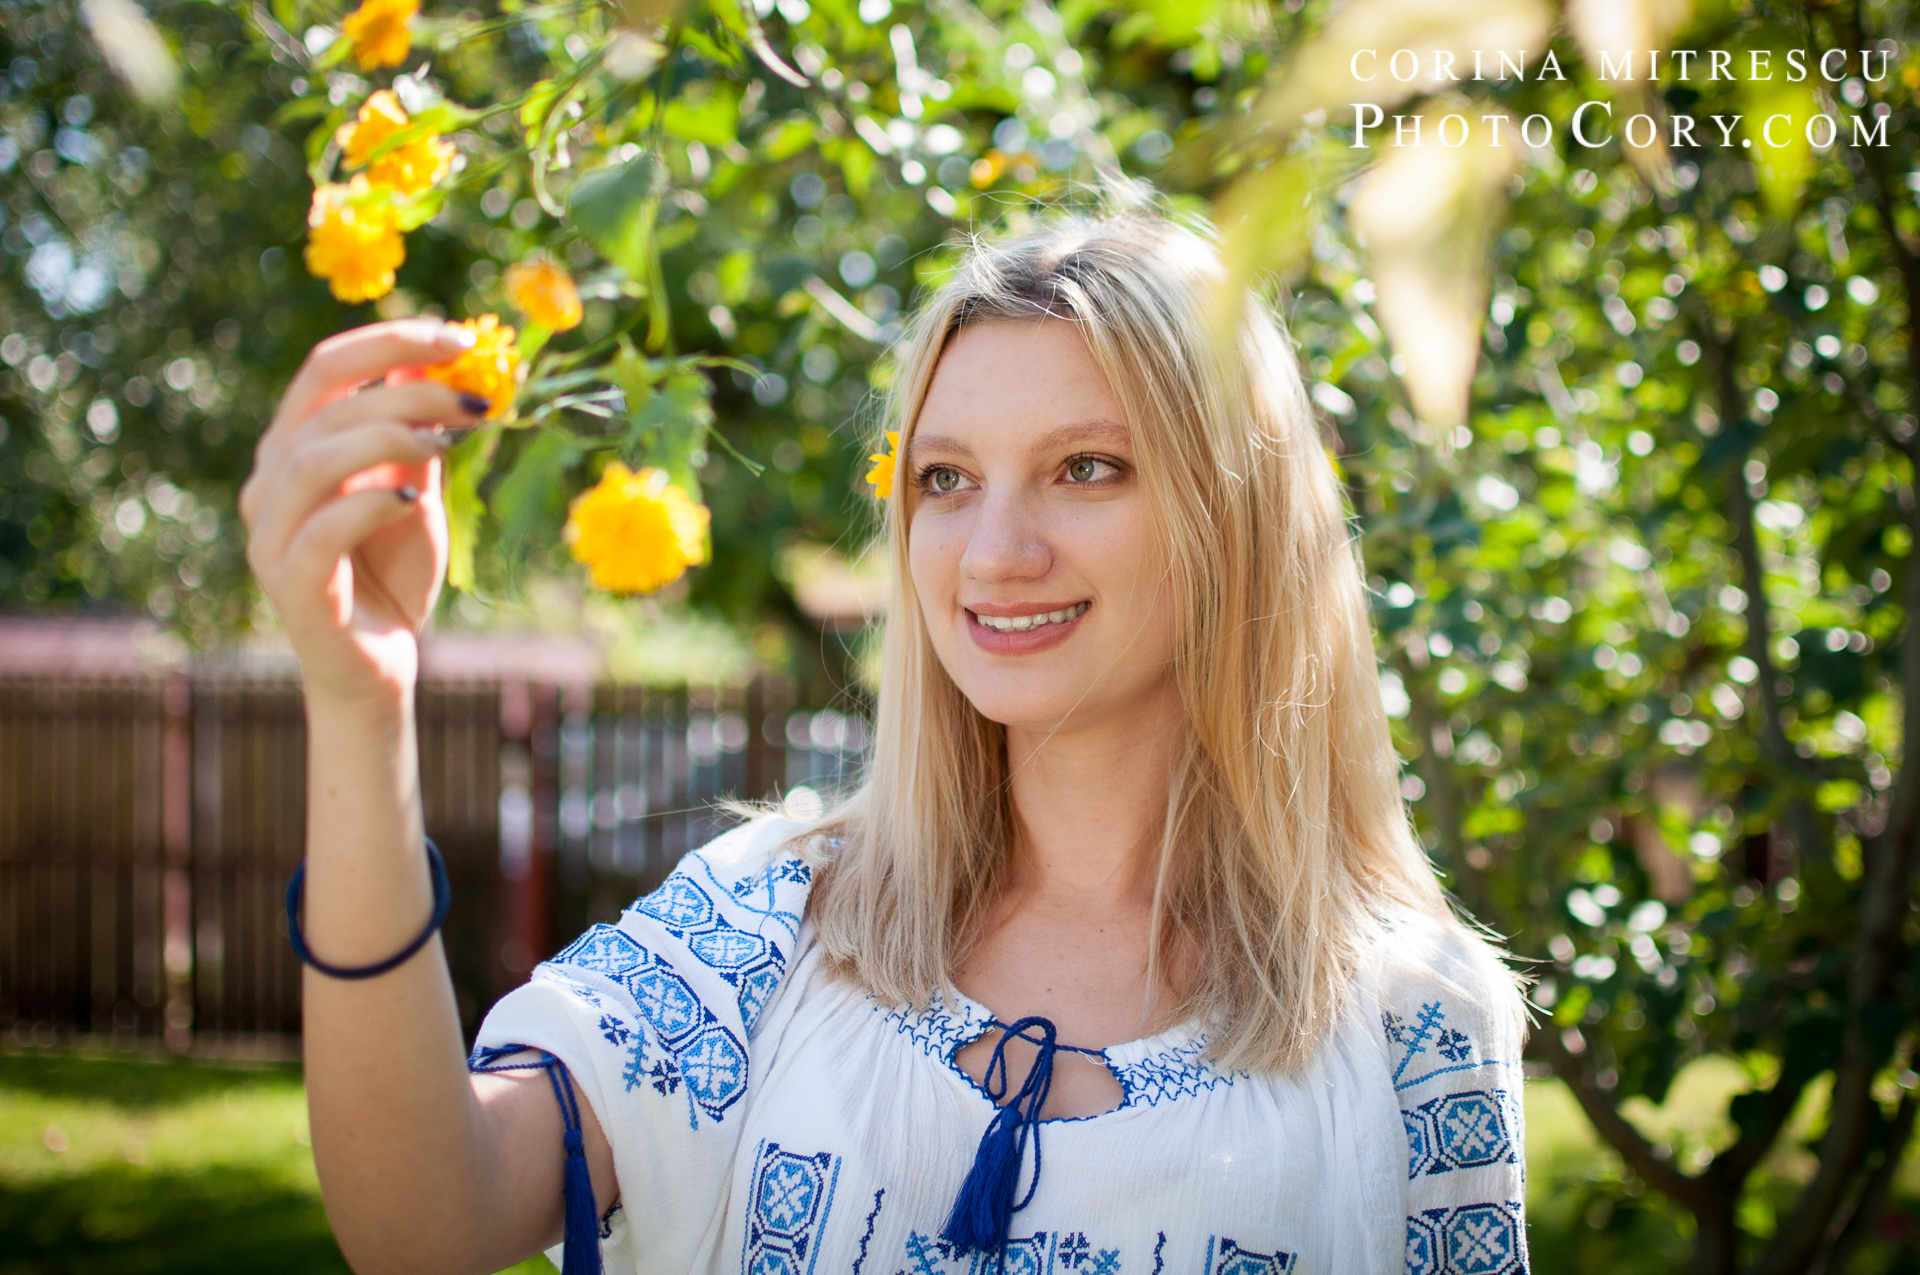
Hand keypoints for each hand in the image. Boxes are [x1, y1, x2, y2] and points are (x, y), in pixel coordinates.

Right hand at [240, 320, 489, 706]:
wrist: (381, 662)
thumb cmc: (396, 571)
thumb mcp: (418, 490)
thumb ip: (418, 432)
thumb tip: (435, 357)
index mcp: (293, 447)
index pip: (326, 367)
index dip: (391, 341)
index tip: (460, 338)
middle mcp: (270, 483)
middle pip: (323, 405)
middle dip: (406, 390)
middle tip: (474, 400)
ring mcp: (271, 535)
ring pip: (313, 461)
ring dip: (388, 438)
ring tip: (447, 444)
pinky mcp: (292, 584)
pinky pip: (322, 530)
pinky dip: (369, 504)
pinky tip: (411, 500)